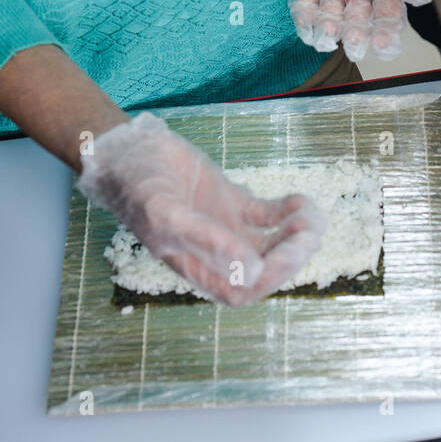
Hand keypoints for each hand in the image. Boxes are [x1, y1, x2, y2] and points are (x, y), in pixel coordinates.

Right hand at [76, 113, 325, 305]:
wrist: (130, 149)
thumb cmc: (138, 185)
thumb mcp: (167, 214)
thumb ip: (207, 242)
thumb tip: (252, 271)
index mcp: (194, 266)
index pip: (239, 292)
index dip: (268, 281)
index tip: (286, 254)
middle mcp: (215, 253)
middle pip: (263, 271)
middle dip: (290, 256)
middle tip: (307, 232)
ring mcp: (227, 227)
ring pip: (271, 244)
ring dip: (296, 235)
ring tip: (310, 216)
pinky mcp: (234, 203)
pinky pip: (269, 216)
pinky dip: (289, 211)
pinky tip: (300, 201)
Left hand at [288, 0, 430, 62]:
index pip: (389, 18)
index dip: (387, 34)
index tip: (385, 46)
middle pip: (360, 23)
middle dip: (358, 37)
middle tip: (355, 45)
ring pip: (332, 17)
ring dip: (330, 31)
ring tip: (329, 35)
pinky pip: (304, 0)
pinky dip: (304, 16)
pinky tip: (308, 28)